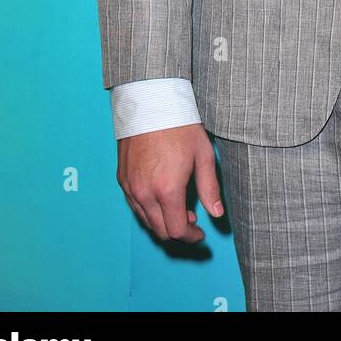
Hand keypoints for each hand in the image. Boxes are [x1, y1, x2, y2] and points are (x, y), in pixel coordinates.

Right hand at [117, 123, 223, 242]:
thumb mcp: (202, 155)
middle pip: (160, 231)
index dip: (190, 237)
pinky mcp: (122, 179)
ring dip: (162, 221)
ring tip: (177, 207)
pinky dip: (148, 210)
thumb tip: (217, 214)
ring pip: (146, 221)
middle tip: (192, 220)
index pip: (177, 230)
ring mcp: (130, 187)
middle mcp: (144, 193)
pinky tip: (160, 197)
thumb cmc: (180, 126)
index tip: (199, 233)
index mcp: (167, 190)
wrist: (151, 103)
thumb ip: (209, 188)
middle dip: (177, 231)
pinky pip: (135, 205)